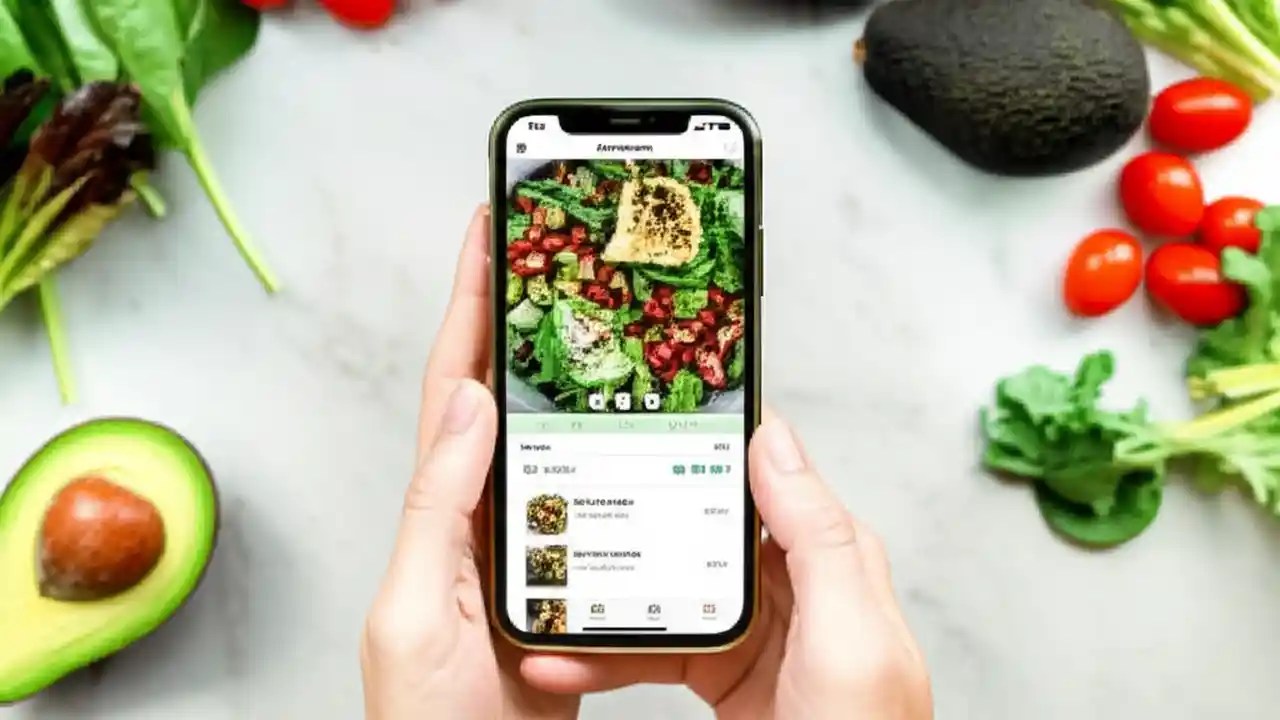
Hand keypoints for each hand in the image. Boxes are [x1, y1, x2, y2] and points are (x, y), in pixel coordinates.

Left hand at [361, 206, 578, 719]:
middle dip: (521, 313)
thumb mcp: (418, 611)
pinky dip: (599, 446)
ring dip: (564, 371)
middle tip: (556, 251)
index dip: (469, 302)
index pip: (454, 384)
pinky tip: (628, 428)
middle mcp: (472, 515)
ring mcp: (515, 543)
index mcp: (436, 512)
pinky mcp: (555, 578)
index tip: (490, 232)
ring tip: (601, 313)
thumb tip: (472, 404)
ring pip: (542, 436)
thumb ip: (437, 509)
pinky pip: (579, 492)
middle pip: (498, 392)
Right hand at [521, 415, 932, 719]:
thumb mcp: (848, 637)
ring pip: (667, 594)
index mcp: (831, 561)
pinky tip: (570, 658)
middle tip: (574, 505)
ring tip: (552, 600)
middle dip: (635, 522)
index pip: (766, 476)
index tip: (648, 416)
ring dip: (606, 601)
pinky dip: (610, 657)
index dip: (710, 440)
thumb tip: (775, 444)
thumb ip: (816, 538)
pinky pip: (657, 652)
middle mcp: (794, 589)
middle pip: (700, 531)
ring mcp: (757, 635)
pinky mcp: (725, 677)